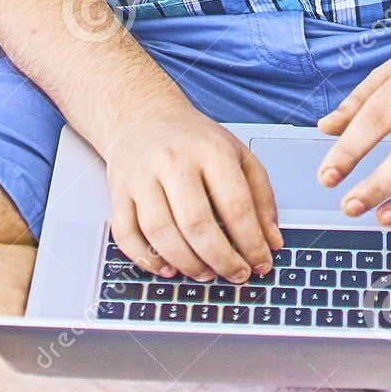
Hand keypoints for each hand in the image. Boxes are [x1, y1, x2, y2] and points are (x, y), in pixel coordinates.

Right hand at [104, 105, 282, 282]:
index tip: (261, 263)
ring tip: (206, 274)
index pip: (235, 206)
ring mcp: (141, 177)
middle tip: (236, 275)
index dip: (251, 242)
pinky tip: (167, 269)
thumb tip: (272, 242)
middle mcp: (173, 162)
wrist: (144, 116)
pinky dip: (146, 259)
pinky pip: (126, 234)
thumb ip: (261, 198)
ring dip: (186, 263)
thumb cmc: (196, 140)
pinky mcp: (118, 192)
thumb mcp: (239, 156)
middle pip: (197, 224)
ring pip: (160, 233)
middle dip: (221, 259)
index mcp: (211, 150)